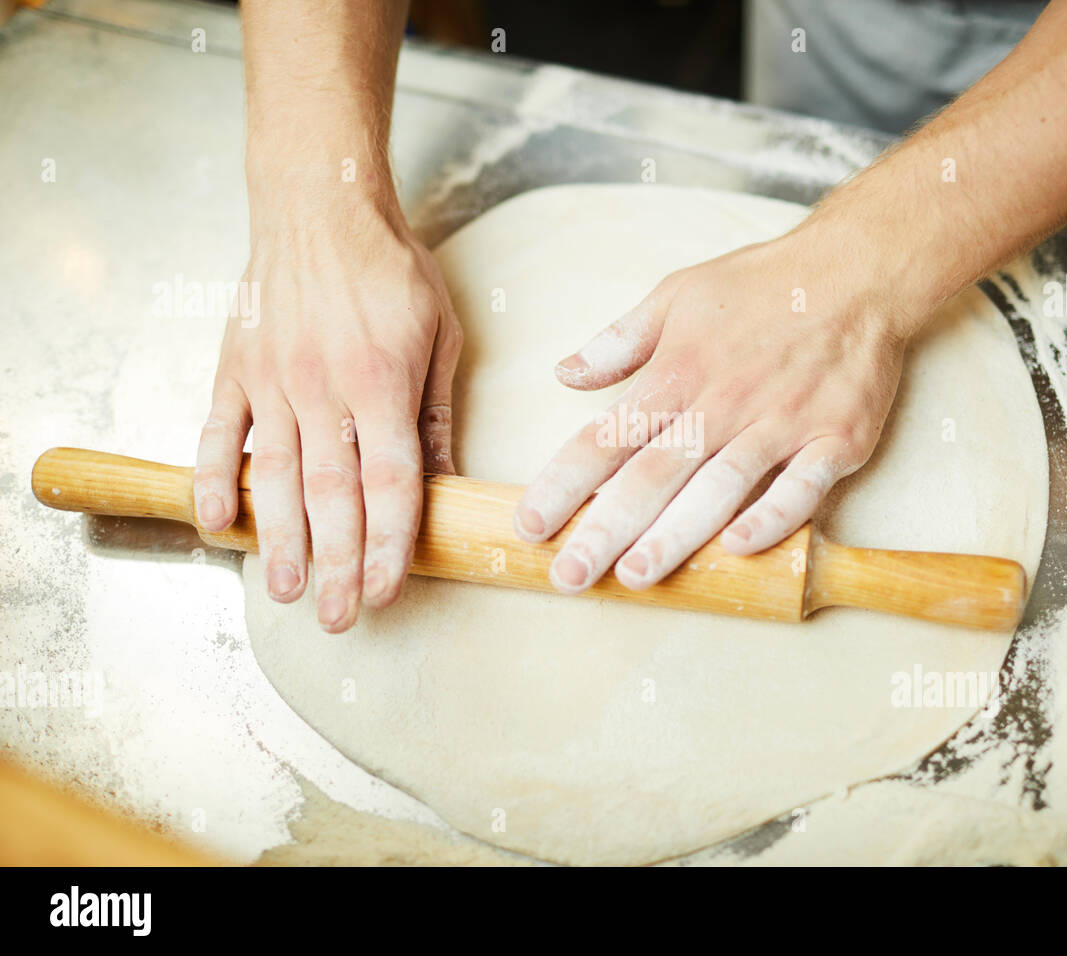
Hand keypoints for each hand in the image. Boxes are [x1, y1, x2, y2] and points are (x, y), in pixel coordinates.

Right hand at [194, 196, 461, 631]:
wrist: (320, 202)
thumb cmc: (390, 267)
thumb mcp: (440, 334)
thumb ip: (435, 413)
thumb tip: (448, 481)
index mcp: (383, 382)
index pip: (388, 483)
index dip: (390, 544)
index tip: (390, 588)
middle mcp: (323, 387)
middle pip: (330, 495)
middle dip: (338, 564)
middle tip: (341, 618)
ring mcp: (271, 378)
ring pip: (271, 476)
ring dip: (279, 541)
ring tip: (287, 592)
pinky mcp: (234, 367)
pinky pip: (216, 433)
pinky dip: (212, 481)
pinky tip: (218, 525)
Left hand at [512, 222, 906, 592]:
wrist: (857, 269)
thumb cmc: (761, 286)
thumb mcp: (676, 295)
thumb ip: (619, 342)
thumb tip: (564, 374)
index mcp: (677, 372)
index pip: (606, 437)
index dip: (563, 483)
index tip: (528, 525)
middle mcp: (723, 402)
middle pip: (653, 473)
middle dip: (605, 528)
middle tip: (570, 575)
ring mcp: (781, 422)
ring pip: (719, 486)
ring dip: (676, 533)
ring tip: (636, 575)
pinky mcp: (835, 438)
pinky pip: (801, 486)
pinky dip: (771, 517)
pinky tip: (737, 548)